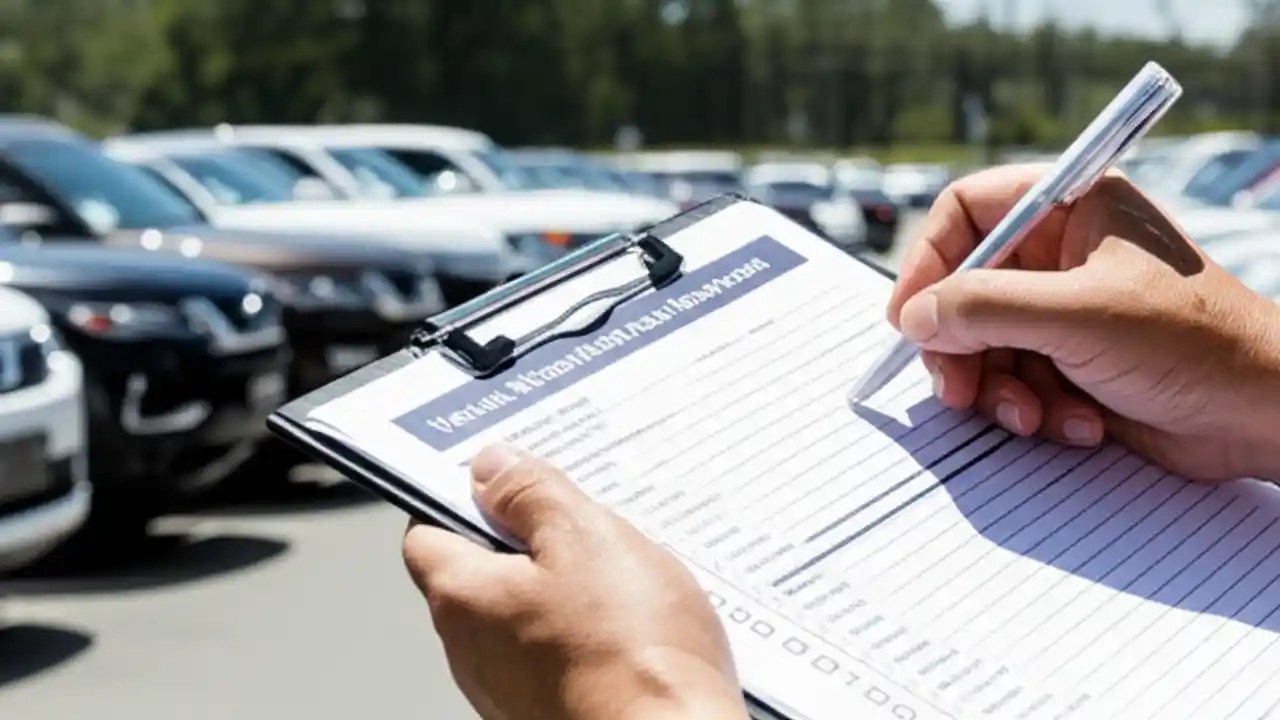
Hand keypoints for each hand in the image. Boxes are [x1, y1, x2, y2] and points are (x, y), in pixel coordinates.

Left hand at [402, 444, 748, 719]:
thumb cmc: (631, 655)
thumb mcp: (585, 537)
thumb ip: (531, 493)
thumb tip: (492, 466)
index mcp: (462, 597)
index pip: (428, 529)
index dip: (465, 495)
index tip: (506, 473)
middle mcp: (472, 650)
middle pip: (482, 569)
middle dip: (529, 536)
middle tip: (582, 516)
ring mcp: (511, 686)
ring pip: (527, 610)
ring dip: (567, 583)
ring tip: (622, 570)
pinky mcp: (553, 707)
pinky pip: (560, 650)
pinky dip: (588, 628)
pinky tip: (635, 621)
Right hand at [889, 165, 1279, 481]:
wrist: (1261, 416)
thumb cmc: (1194, 344)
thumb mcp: (1078, 315)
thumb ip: (984, 308)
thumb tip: (915, 317)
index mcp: (1072, 206)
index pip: (968, 211)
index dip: (929, 261)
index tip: (910, 316)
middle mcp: (1063, 252)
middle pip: (965, 288)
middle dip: (961, 346)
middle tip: (957, 389)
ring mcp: (1066, 308)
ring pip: (984, 343)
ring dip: (999, 389)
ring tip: (1032, 417)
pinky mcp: (1072, 360)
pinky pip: (1015, 380)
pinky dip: (1033, 408)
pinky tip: (1076, 424)